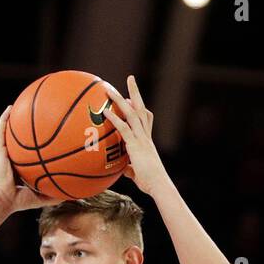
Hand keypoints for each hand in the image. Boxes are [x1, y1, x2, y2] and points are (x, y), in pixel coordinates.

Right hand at [0, 106, 65, 215]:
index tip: (46, 136)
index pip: (29, 154)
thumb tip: (74, 195)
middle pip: (19, 140)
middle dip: (24, 129)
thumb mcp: (41, 197)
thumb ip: (55, 195)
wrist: (4, 201)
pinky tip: (9, 108)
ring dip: (13, 119)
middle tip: (35, 117)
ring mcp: (3, 154)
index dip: (35, 145)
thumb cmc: (20, 201)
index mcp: (20, 167)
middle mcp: (12, 158)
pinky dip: (4, 119)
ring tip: (19, 105)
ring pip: (8, 132)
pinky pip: (1, 132)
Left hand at [101, 75, 168, 196]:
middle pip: (141, 108)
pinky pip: (124, 128)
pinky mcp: (136, 144)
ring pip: (132, 113)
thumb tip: (125, 170)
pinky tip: (105, 111)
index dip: (140, 107)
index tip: (132, 99)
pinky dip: (114, 118)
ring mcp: (141, 138)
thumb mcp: (138, 174)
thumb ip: (130, 169)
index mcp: (147, 141)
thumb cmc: (150, 183)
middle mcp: (145, 135)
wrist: (158, 185)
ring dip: (121, 99)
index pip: (146, 119)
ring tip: (109, 89)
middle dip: (135, 92)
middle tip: (130, 78)